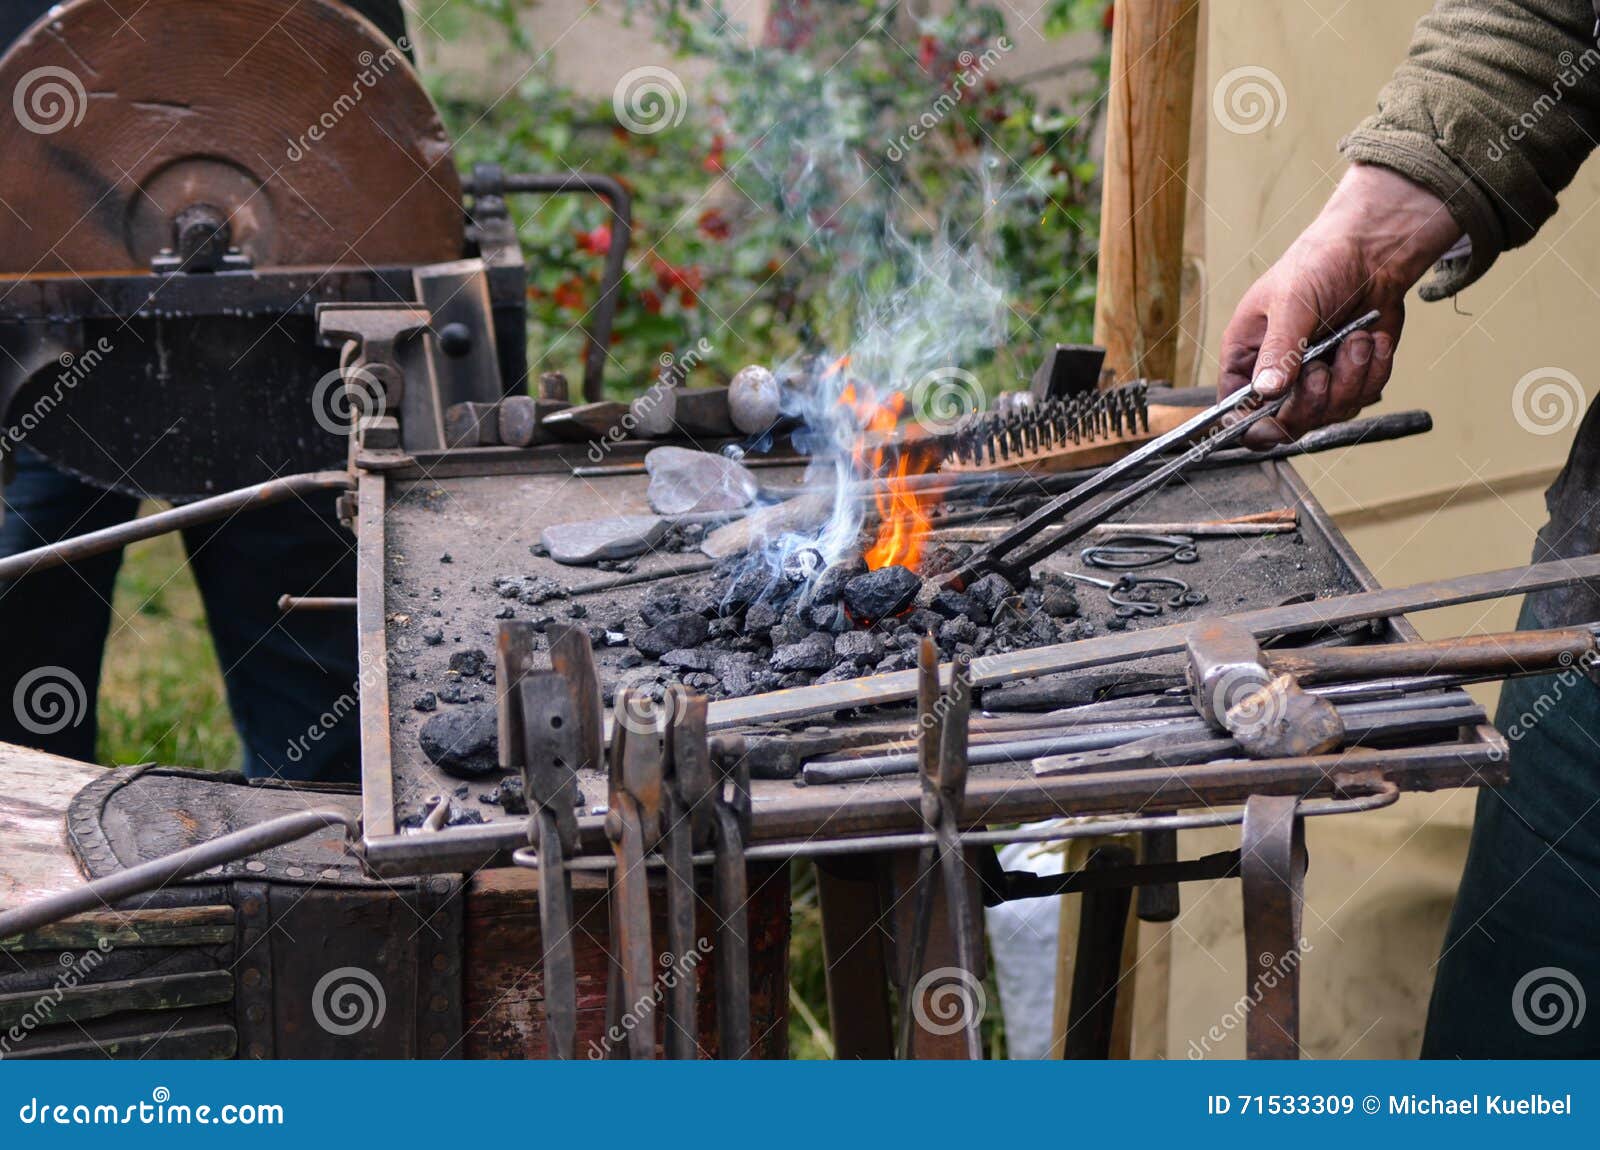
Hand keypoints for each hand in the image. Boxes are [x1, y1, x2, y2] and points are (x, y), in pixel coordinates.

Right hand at [1219, 164, 1462, 446]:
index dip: (1252, 424)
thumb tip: (1266, 390)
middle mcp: (1277, 374)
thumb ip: (1280, 349)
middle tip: (1322, 368)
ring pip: (1329, 413)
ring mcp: (1314, 379)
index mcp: (1247, 356)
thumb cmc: (1319, 264)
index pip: (1235, 410)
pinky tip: (1372, 339)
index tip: (1277, 416)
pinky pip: (1362, 397)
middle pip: (1285, 423)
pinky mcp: (1350, 376)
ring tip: (1356, 339)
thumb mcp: (1292, 303)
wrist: (1373, 251)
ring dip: (1351, 378)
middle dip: (1312, 399)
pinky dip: (1373, 370)